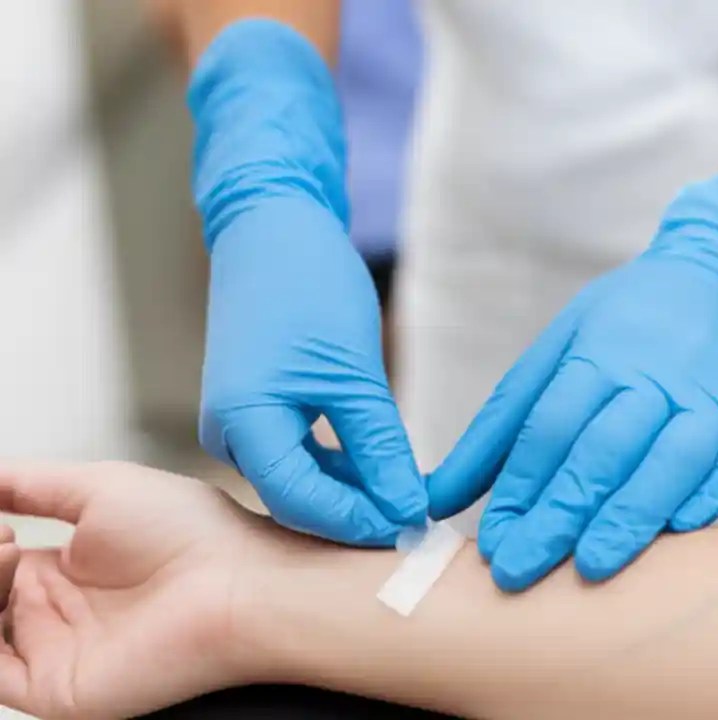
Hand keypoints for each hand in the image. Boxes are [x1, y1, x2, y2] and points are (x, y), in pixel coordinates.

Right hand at [0, 461, 289, 718]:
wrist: (241, 586)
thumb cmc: (197, 535)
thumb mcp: (101, 486)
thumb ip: (31, 483)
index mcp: (70, 567)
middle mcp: (59, 611)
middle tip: (2, 536)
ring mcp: (55, 650)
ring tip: (8, 548)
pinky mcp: (55, 688)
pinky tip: (2, 579)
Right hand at [191, 20, 427, 545]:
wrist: (275, 225)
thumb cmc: (310, 287)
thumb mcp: (354, 374)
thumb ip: (378, 447)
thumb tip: (406, 508)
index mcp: (245, 423)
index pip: (301, 503)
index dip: (357, 523)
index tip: (413, 528)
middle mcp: (231, 431)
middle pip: (298, 500)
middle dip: (357, 514)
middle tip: (419, 523)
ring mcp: (242, 419)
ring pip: (301, 478)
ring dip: (353, 490)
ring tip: (409, 497)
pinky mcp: (260, 404)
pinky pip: (300, 452)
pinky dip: (342, 463)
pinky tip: (384, 467)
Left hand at [428, 172, 717, 590]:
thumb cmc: (623, 328)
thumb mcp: (555, 354)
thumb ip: (500, 429)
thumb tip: (436, 497)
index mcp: (600, 354)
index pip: (552, 428)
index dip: (522, 487)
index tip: (495, 543)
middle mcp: (657, 373)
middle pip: (606, 449)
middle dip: (562, 514)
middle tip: (523, 570)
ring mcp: (712, 396)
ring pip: (674, 459)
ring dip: (633, 514)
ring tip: (592, 566)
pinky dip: (713, 495)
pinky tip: (681, 531)